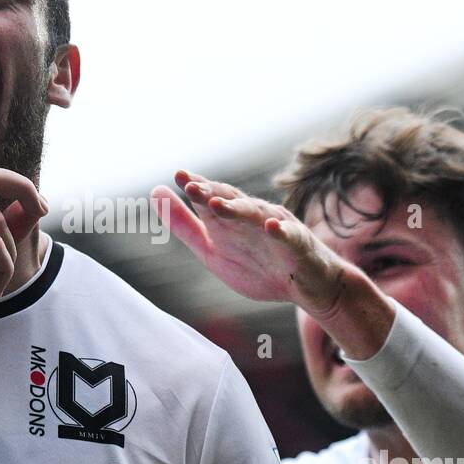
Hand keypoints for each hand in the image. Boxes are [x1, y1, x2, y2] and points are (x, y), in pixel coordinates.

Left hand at [151, 170, 351, 325]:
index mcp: (230, 219)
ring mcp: (277, 228)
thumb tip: (155, 193)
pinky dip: (280, 231)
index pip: (211, 197)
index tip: (177, 175)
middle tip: (190, 186)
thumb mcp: (212, 250)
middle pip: (231, 200)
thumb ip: (184, 226)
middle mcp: (253, 217)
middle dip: (211, 193)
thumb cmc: (259, 266)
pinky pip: (289, 236)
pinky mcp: (299, 246)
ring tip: (217, 205)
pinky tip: (271, 226)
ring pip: (256, 214)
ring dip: (237, 209)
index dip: (196, 186)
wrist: (308, 288)